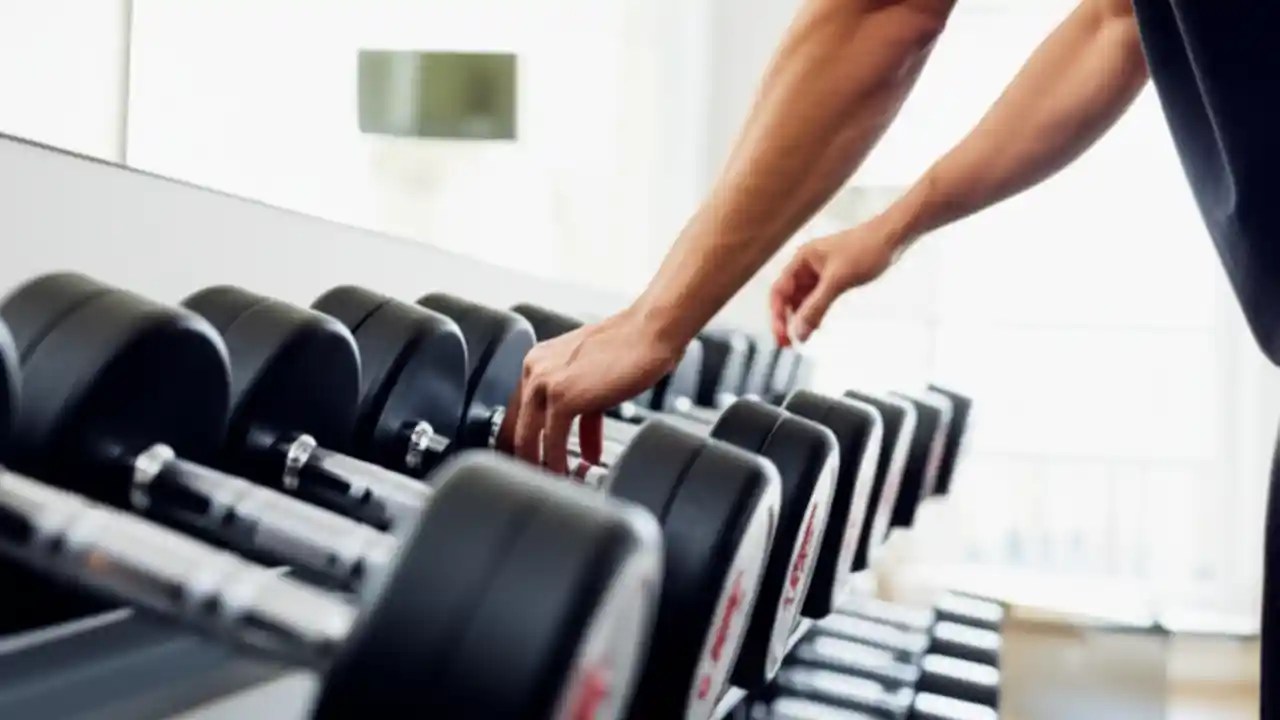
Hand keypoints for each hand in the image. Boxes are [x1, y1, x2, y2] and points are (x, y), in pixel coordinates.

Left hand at [499, 308, 683, 472]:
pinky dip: (558, 462)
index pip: (519, 409)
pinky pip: (553, 440)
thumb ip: (583, 410)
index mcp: (539, 361)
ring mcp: (545, 382)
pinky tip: (567, 474)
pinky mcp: (562, 397)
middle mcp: (534, 368)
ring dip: (540, 464)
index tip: (531, 461)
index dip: (524, 440)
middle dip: (526, 457)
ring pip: (528, 436)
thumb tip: (585, 447)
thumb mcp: (596, 381)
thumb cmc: (631, 350)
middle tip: (536, 479)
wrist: (650, 333)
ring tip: (552, 482)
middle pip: (517, 425)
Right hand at [769, 219, 902, 345]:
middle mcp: (807, 266)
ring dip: (801, 318)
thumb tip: (799, 332)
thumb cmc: (866, 249)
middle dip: (787, 320)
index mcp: (802, 260)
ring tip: (803, 338)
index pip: (779, 291)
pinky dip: (815, 313)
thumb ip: (816, 307)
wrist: (893, 237)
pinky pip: (817, 299)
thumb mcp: (838, 281)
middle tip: (789, 343)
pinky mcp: (833, 279)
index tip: (782, 336)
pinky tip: (817, 325)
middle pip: (788, 298)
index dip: (777, 315)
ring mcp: (820, 273)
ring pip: (802, 300)